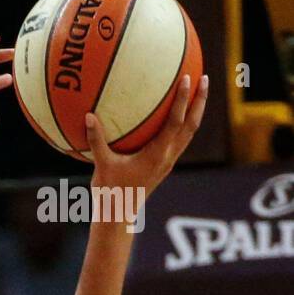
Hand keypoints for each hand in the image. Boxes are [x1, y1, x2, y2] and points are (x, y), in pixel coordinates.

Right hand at [88, 73, 208, 204]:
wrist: (119, 216)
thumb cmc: (110, 192)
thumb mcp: (101, 165)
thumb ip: (96, 140)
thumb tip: (89, 116)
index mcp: (157, 154)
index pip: (175, 122)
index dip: (182, 99)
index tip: (187, 78)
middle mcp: (168, 156)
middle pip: (192, 124)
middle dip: (200, 101)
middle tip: (205, 79)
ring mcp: (168, 161)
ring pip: (189, 132)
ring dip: (196, 112)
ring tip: (198, 93)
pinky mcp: (163, 165)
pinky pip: (179, 140)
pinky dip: (182, 124)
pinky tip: (174, 116)